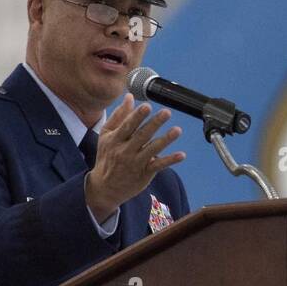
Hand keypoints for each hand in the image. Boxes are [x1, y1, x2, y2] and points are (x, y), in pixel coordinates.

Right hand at [85, 94, 184, 219]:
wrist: (104, 187)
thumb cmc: (106, 156)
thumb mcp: (106, 136)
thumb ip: (118, 116)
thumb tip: (129, 97)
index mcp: (115, 140)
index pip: (127, 126)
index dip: (137, 116)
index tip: (147, 106)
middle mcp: (125, 151)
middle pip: (142, 136)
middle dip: (154, 123)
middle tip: (167, 112)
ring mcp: (135, 163)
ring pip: (152, 150)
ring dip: (165, 140)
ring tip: (177, 130)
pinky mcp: (144, 173)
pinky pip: (158, 165)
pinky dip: (170, 160)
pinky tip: (182, 155)